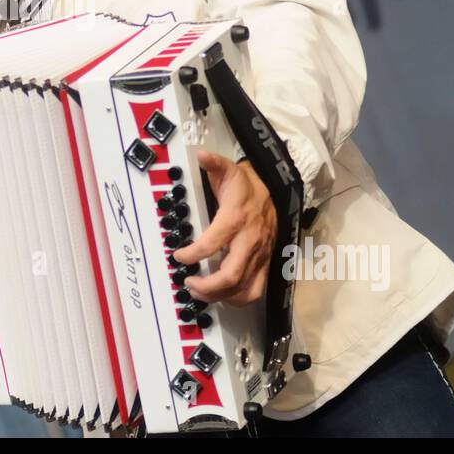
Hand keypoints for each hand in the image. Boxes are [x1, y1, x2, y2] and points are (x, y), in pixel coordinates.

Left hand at [171, 150, 276, 305]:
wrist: (274, 190)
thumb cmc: (245, 184)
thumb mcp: (229, 170)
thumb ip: (214, 164)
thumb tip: (201, 155)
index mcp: (236, 218)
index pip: (212, 242)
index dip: (192, 254)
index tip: (178, 256)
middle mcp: (250, 240)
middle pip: (230, 274)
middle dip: (206, 286)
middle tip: (188, 283)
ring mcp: (260, 255)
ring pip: (243, 288)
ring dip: (218, 296)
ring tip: (199, 292)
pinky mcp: (265, 264)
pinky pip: (255, 290)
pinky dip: (237, 299)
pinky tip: (221, 296)